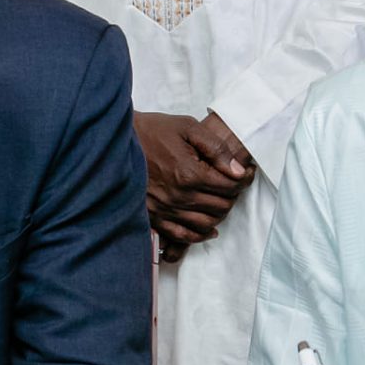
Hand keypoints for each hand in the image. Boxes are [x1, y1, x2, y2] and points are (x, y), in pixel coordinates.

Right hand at [134, 110, 253, 262]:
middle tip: (231, 185)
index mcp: (190, 173)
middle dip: (232, 196)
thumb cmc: (154, 131)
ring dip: (218, 214)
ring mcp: (165, 210)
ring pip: (206, 224)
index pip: (230, 187)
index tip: (245, 173)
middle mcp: (179, 196)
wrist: (119, 141)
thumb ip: (216, 149)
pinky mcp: (153, 217)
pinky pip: (183, 236)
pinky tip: (208, 228)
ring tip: (219, 201)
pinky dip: (199, 235)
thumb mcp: (188, 128)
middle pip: (221, 207)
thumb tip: (238, 171)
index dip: (243, 180)